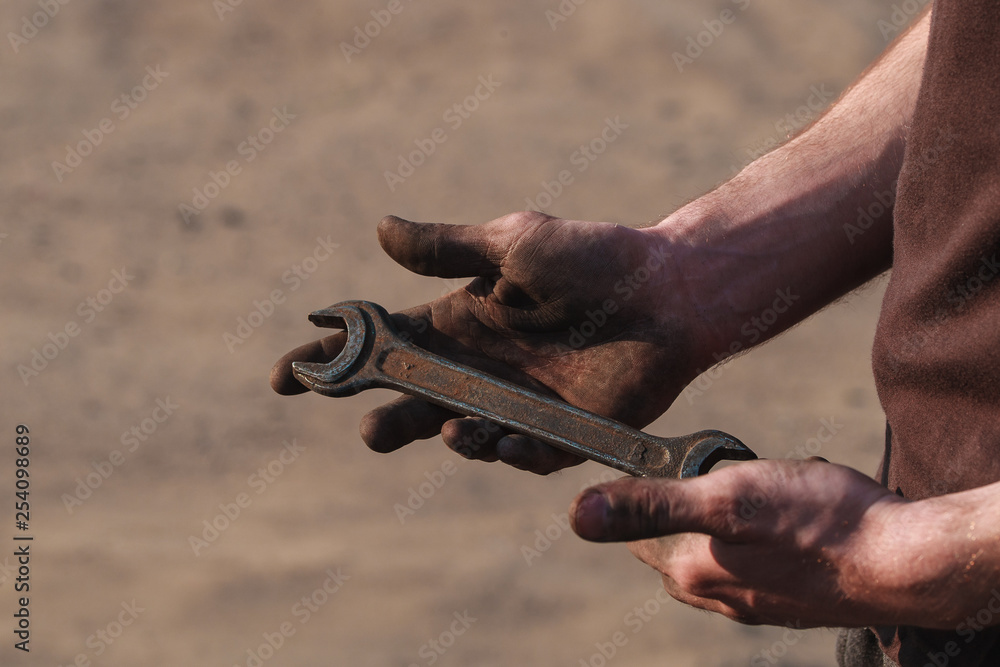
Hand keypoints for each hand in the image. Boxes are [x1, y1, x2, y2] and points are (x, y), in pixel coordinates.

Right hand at [271, 212, 712, 473]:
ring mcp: (517, 402)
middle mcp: (480, 368)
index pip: (381, 346)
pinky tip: (498, 439)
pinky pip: (522, 453)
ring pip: (460, 434)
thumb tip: (378, 229)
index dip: (333, 359)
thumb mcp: (515, 242)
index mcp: (459, 321)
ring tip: (450, 429)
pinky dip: (504, 451)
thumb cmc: (594, 258)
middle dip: (382, 419)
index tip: (284, 375)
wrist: (669, 290)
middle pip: (412, 402)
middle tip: (368, 429)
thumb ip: (448, 246)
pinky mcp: (560, 432)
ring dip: (444, 437)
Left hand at [569, 459, 914, 627]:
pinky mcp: (792, 599)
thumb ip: (652, 505)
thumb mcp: (726, 496)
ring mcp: (757, 602)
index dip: (650, 493)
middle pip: (681, 539)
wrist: (902, 563)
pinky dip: (768, 533)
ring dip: (735, 515)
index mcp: (691, 571)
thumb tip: (578, 514)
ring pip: (722, 547)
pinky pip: (760, 560)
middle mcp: (718, 595)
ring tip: (769, 491)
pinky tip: (794, 519)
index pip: (640, 533)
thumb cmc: (817, 523)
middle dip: (697, 501)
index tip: (676, 467)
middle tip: (732, 474)